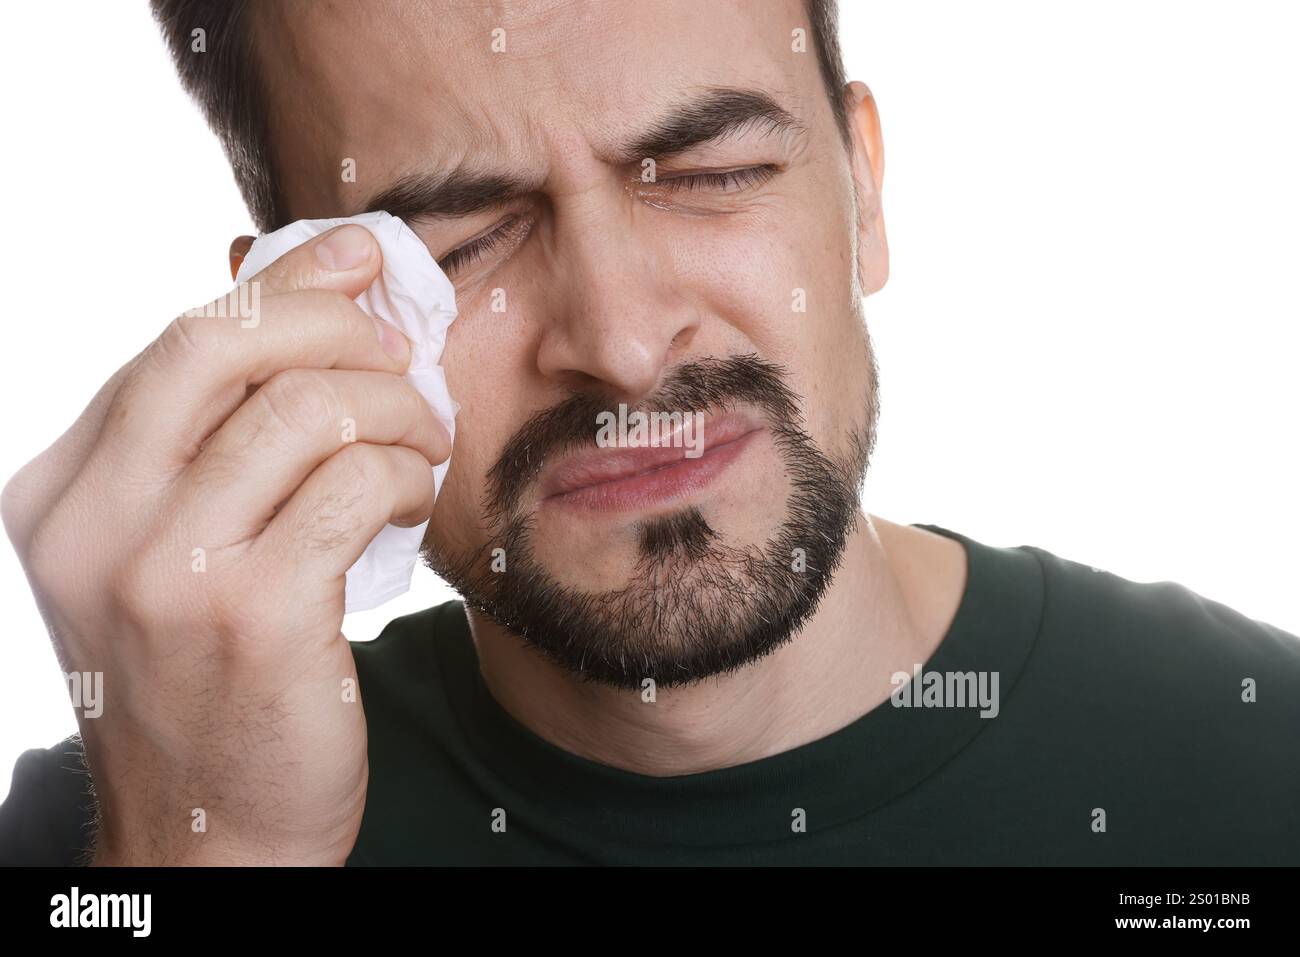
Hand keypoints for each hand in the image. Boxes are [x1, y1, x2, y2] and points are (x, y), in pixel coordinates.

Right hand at [1, 224, 450, 864]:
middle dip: (334, 319)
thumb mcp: (169, 559)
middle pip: (221, 345)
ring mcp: (164, 571)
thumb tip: (305, 313)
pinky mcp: (251, 614)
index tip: (356, 258)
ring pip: (305, 410)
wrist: (210, 836)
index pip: (173, 344)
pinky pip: (353, 484)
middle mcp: (91, 524)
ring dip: (392, 407)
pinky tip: (411, 492)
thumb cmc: (209, 685)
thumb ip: (210, 451)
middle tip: (401, 342)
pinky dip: (403, 470)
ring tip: (422, 436)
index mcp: (59, 494)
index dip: (279, 287)